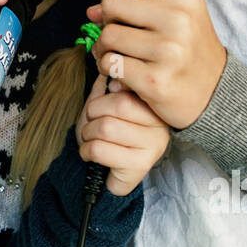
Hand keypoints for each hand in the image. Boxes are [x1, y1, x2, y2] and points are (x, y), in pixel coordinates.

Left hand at [77, 75, 170, 195]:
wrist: (104, 173)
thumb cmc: (105, 136)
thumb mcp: (103, 105)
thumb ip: (106, 87)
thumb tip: (109, 72)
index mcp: (154, 107)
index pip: (127, 87)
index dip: (104, 96)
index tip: (99, 106)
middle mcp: (160, 126)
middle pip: (118, 105)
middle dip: (93, 113)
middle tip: (91, 123)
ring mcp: (153, 147)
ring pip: (106, 127)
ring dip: (87, 133)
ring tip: (90, 139)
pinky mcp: (140, 166)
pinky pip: (100, 149)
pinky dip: (86, 150)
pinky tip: (90, 154)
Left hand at [88, 0, 227, 130]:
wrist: (215, 92)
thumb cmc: (190, 48)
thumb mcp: (178, 12)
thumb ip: (136, 2)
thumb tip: (91, 11)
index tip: (124, 0)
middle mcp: (178, 17)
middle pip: (110, 2)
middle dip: (109, 20)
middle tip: (122, 33)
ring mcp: (168, 50)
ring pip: (107, 36)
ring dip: (106, 47)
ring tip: (122, 54)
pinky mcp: (155, 80)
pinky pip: (109, 63)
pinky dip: (109, 68)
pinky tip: (124, 71)